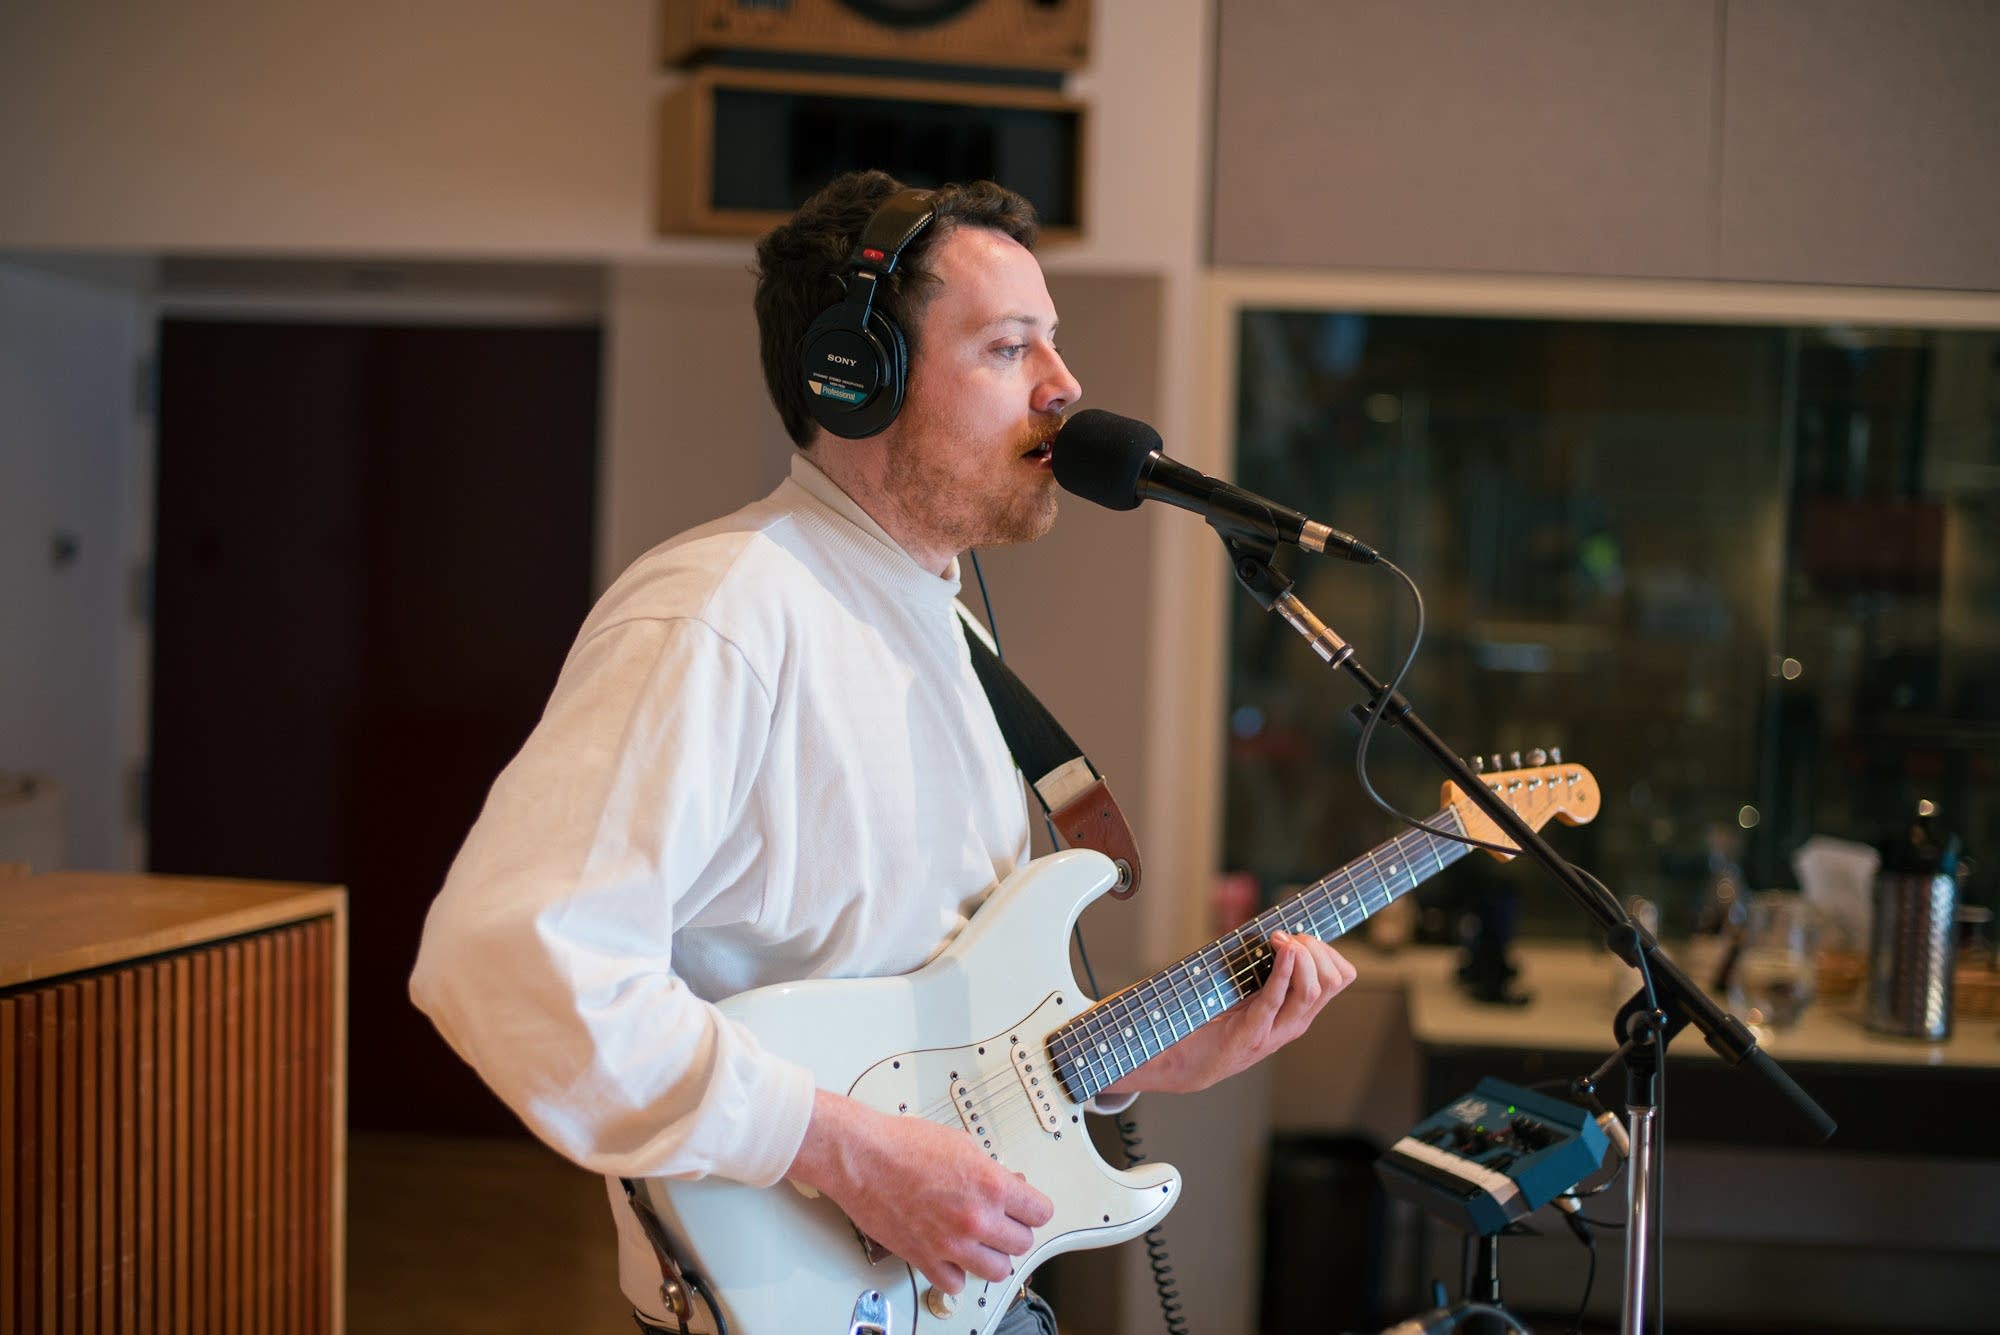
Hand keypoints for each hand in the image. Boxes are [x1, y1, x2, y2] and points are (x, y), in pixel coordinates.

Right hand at [786, 1088, 1053, 1293]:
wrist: (863, 1157)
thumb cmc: (902, 1144)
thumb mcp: (962, 1143)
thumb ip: (989, 1169)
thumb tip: (1003, 1184)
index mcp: (990, 1184)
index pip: (1040, 1212)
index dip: (1034, 1209)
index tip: (1028, 1209)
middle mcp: (975, 1218)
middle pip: (1022, 1244)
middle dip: (1014, 1231)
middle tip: (1002, 1222)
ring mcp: (951, 1242)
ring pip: (997, 1271)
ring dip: (992, 1257)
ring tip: (982, 1244)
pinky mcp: (925, 1258)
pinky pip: (955, 1283)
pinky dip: (956, 1274)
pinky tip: (952, 1258)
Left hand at [1102, 931, 1355, 1096]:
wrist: (1184, 1063)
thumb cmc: (1213, 1022)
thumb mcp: (1249, 992)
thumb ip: (1264, 970)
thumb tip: (1274, 929)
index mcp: (1298, 1012)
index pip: (1340, 977)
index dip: (1327, 950)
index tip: (1300, 935)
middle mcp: (1294, 1023)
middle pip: (1332, 981)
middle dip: (1315, 949)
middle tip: (1288, 937)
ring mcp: (1276, 1032)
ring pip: (1312, 991)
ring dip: (1300, 957)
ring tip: (1281, 941)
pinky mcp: (1252, 1033)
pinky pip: (1276, 999)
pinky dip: (1282, 973)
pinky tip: (1281, 952)